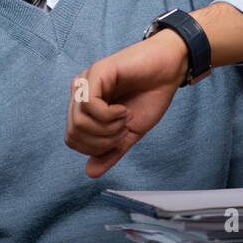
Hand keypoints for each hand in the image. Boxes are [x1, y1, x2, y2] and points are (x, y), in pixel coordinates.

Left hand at [65, 30, 189, 176]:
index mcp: (84, 106)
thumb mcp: (130, 133)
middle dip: (102, 141)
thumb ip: (111, 151)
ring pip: (79, 121)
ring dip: (107, 128)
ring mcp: (86, 81)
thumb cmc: (150, 96)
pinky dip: (109, 115)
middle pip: (73, 133)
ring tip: (125, 118)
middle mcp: (80, 93)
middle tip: (124, 129)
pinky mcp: (97, 72)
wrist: (170, 70)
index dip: (96, 148)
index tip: (121, 136)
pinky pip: (89, 104)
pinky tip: (124, 110)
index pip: (73, 139)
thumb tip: (89, 173)